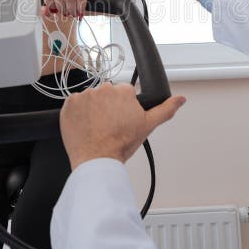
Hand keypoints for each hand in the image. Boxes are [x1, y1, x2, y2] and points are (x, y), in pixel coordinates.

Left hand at [41, 0, 104, 17]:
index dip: (49, 3)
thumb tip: (44, 10)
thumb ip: (51, 7)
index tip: (54, 10)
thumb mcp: (62, 4)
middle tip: (66, 14)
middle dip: (62, 8)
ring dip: (71, 10)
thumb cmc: (77, 1)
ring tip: (74, 13)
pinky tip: (80, 11)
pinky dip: (80, 8)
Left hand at [60, 82, 185, 169]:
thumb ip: (165, 109)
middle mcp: (103, 89)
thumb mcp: (148, 126)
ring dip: (92, 110)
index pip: (122, 94)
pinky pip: (74, 104)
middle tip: (108, 126)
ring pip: (90, 99)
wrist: (97, 159)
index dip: (122, 109)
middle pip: (106, 95)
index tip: (120, 120)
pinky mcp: (69, 104)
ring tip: (96, 128)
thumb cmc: (121, 144)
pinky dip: (78, 114)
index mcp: (122, 91)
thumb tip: (180, 99)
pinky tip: (85, 126)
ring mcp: (84, 95)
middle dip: (107, 107)